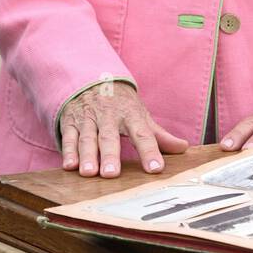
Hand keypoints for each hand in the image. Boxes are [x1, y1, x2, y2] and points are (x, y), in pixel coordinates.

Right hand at [59, 81, 188, 177]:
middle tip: (111, 174)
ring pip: (87, 137)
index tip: (156, 169)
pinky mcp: (71, 121)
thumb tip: (184, 148)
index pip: (142, 134)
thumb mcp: (140, 114)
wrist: (93, 77)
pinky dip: (68, 150)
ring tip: (88, 173)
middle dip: (110, 155)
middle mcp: (109, 115)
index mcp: (130, 114)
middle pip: (110, 136)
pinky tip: (69, 166)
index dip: (150, 151)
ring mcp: (88, 118)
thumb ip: (159, 135)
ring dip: (87, 155)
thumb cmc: (121, 103)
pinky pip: (68, 136)